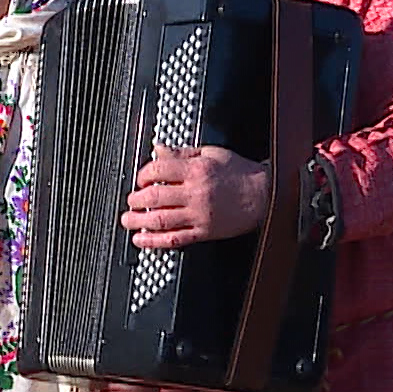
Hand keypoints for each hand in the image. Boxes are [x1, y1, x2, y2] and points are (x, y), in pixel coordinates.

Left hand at [120, 145, 267, 249]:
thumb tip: (158, 150)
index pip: (158, 170)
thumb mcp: (211, 153)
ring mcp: (199, 214)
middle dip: (135, 199)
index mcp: (197, 170)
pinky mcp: (204, 232)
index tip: (140, 179)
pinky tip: (142, 240)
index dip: (142, 175)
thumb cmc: (241, 173)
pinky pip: (174, 239)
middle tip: (130, 200)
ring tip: (127, 220)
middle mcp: (196, 192)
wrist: (266, 195)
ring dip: (138, 221)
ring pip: (161, 219)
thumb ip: (182, 152)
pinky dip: (154, 241)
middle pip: (155, 196)